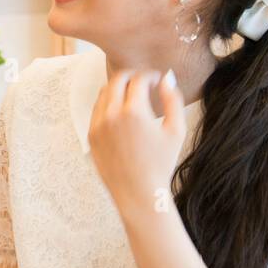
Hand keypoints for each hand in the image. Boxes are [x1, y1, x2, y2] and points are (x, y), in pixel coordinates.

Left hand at [88, 68, 185, 208]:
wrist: (138, 192)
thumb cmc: (161, 163)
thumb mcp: (176, 130)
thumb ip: (173, 100)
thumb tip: (167, 78)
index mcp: (133, 112)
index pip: (137, 79)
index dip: (149, 75)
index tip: (156, 79)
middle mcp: (111, 115)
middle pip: (116, 80)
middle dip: (131, 76)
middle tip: (143, 82)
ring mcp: (97, 125)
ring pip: (103, 93)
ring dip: (118, 89)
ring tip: (133, 96)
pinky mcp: (91, 135)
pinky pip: (96, 110)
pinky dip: (108, 104)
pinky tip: (121, 112)